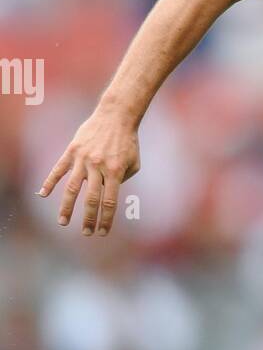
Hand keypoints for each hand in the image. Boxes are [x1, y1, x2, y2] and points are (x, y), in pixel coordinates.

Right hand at [37, 102, 139, 235]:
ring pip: (72, 188)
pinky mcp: (72, 151)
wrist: (116, 116)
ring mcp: (83, 159)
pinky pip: (58, 169)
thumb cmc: (127, 142)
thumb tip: (106, 195)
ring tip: (63, 222)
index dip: (105, 220)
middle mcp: (98, 167)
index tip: (102, 232)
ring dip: (66, 207)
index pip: (109, 202)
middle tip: (86, 233)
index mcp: (115, 172)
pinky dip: (49, 182)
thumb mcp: (133, 164)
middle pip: (91, 199)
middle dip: (88, 219)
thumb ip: (122, 181)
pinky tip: (43, 194)